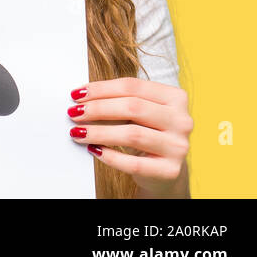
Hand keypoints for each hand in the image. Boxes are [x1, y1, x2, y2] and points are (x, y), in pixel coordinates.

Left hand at [67, 77, 192, 196]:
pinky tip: (94, 150)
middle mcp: (182, 120)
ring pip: (132, 135)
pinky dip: (110, 156)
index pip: (133, 86)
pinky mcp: (170, 170)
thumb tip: (80, 98)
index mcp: (175, 98)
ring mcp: (178, 146)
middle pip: (133, 107)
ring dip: (99, 132)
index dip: (101, 89)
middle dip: (98, 109)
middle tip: (74, 113)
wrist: (165, 170)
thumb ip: (117, 102)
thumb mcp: (138, 114)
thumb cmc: (146, 133)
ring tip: (77, 132)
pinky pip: (134, 163)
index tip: (77, 94)